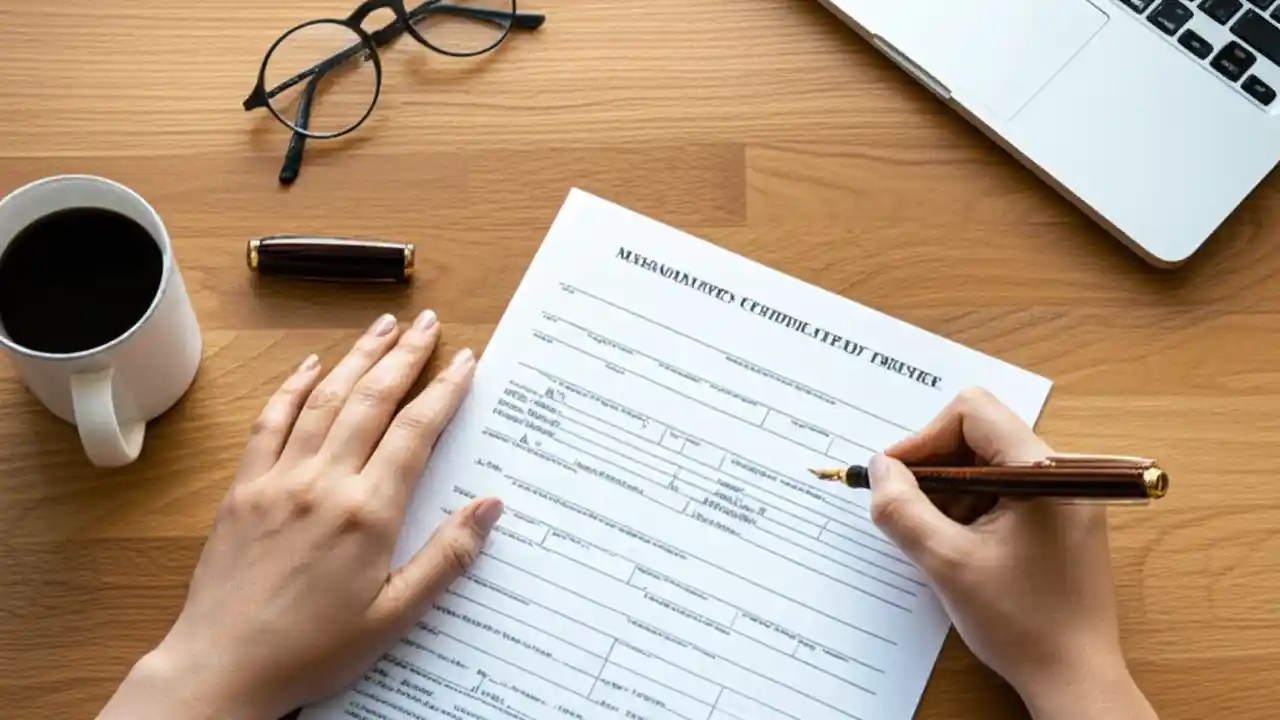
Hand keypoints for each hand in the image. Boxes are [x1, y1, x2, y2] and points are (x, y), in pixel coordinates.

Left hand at [97, 310, 503, 719]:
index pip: (415, 431)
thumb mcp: (396, 616)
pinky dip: (293, 388)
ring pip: (324, 399)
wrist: (224, 667)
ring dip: (356, 357)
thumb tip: (490, 506)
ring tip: (382, 325)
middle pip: (371, 400)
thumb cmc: (313, 650)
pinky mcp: (245, 489)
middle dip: (404, 356)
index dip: (444, 390)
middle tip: (428, 323)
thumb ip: (447, 557)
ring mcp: (279, 480)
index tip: (464, 361)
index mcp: (368, 513)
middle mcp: (324, 483)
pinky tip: (311, 366)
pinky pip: (271, 422)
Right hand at [868, 389, 1156, 719]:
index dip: (923, 438)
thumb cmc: (1021, 623)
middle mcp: (1060, 472)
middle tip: (905, 508)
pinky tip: (957, 545)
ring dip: (949, 491)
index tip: (894, 478)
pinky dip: (970, 507)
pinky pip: (1003, 489)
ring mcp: (1063, 495)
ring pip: (987, 463)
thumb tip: (879, 470)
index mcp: (1043, 472)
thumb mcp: (946, 563)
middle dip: (933, 467)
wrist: (1075, 677)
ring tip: (934, 536)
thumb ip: (903, 509)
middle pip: (979, 434)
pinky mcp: (1059, 518)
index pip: (972, 413)